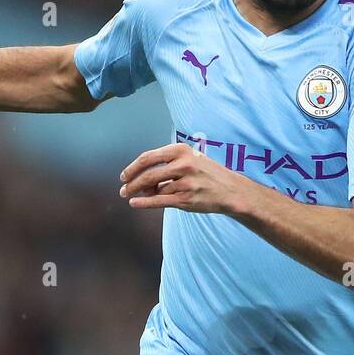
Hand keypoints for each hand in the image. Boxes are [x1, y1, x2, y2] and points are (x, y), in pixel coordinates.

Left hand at [119, 142, 251, 215]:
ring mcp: (185, 182)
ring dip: (142, 194)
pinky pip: (159, 201)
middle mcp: (183, 164)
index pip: (149, 157)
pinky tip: (134, 204)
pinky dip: (144, 203)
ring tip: (134, 196)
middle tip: (123, 189)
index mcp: (181, 150)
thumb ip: (166, 166)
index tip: (124, 175)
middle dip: (132, 182)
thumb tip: (142, 181)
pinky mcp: (187, 199)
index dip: (133, 167)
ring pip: (155, 189)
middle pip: (148, 173)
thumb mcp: (189, 160)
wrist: (230, 190)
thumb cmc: (206, 174)